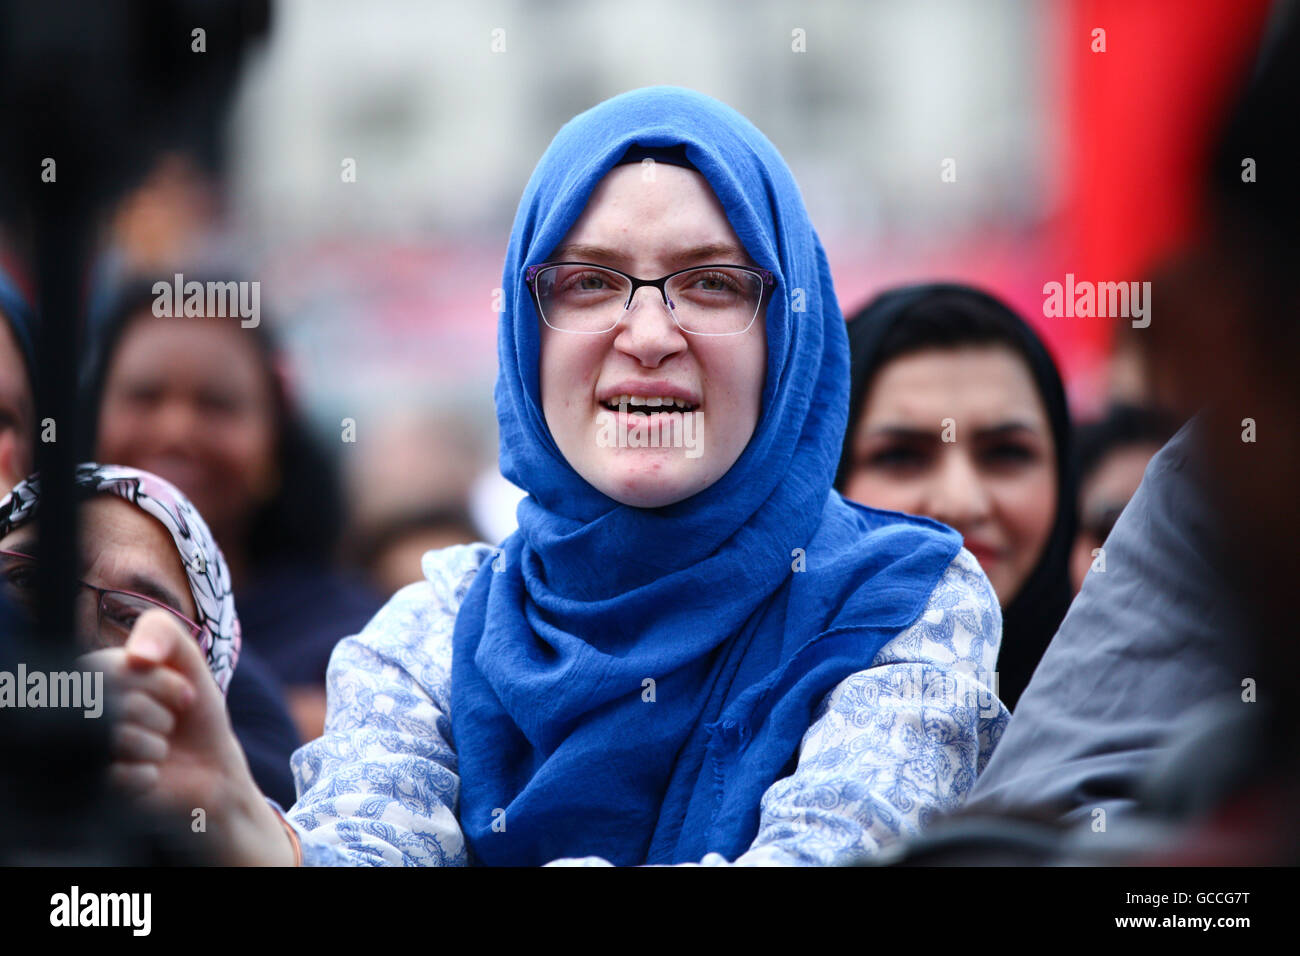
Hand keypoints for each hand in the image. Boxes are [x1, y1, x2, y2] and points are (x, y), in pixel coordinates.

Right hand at [82, 609, 296, 864]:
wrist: (210, 766)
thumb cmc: (192, 709)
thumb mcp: (184, 658)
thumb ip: (161, 632)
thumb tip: (136, 656)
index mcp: (87, 676)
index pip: (114, 669)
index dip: (162, 683)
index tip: (181, 694)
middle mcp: (75, 713)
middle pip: (119, 705)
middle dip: (162, 715)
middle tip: (166, 724)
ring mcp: (78, 753)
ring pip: (119, 740)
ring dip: (156, 746)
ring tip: (156, 749)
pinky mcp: (88, 791)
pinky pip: (118, 777)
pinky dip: (147, 775)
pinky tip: (148, 774)